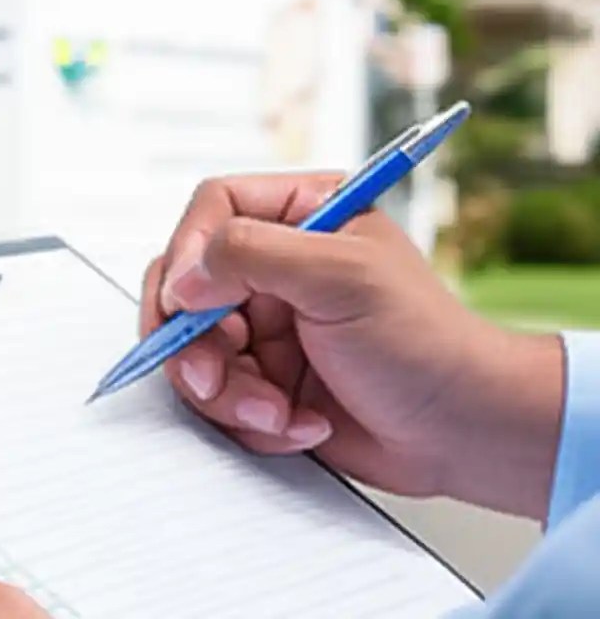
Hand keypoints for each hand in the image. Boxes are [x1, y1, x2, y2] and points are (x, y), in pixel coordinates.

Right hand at [143, 173, 564, 518]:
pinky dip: (251, 420)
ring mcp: (268, 327)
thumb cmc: (424, 345)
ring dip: (229, 393)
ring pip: (195, 351)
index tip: (189, 301)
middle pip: (187, 288)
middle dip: (195, 343)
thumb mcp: (340, 277)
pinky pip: (219, 397)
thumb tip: (184, 277)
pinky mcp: (265, 380)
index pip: (214, 210)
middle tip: (211, 377)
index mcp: (304, 216)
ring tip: (277, 412)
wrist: (461, 434)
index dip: (189, 253)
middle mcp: (278, 268)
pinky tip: (301, 424)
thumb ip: (252, 255)